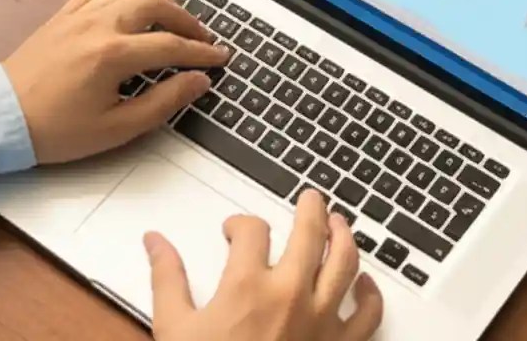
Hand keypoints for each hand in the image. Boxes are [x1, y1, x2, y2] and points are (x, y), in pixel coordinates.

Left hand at [4, 0, 228, 163]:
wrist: (1, 118)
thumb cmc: (55, 130)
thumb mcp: (117, 128)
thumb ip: (163, 102)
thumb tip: (196, 81)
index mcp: (113, 54)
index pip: (171, 46)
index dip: (202, 53)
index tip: (220, 57)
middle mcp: (98, 26)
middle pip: (155, 7)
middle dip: (185, 20)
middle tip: (202, 38)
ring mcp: (77, 17)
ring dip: (159, 2)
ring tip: (177, 17)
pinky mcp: (62, 17)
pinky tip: (133, 1)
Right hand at [145, 190, 384, 340]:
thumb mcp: (174, 327)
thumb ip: (167, 278)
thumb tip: (155, 242)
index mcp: (248, 285)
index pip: (253, 230)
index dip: (241, 223)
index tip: (236, 231)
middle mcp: (290, 294)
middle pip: (311, 232)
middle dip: (311, 208)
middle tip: (311, 198)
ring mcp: (320, 320)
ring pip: (346, 262)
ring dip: (344, 235)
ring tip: (339, 223)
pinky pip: (368, 314)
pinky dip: (371, 295)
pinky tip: (366, 284)